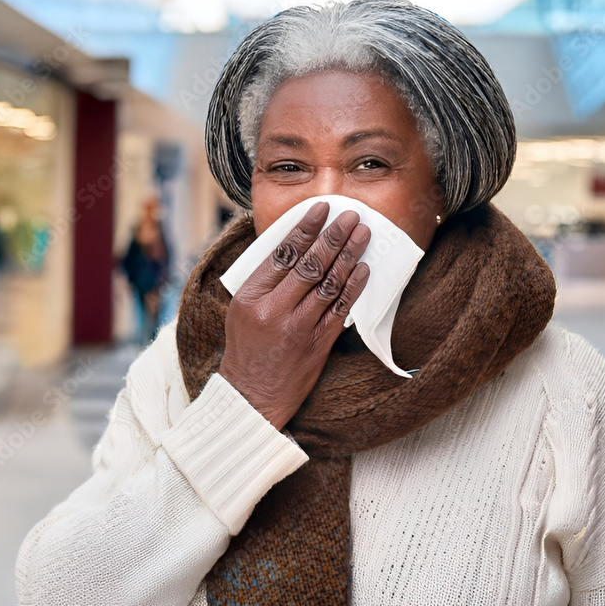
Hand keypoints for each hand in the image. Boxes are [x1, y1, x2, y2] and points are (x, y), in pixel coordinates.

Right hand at [218, 202, 370, 429]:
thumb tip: (293, 247)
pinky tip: (364, 269)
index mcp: (251, 297)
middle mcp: (274, 311)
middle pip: (309, 265)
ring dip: (348, 256)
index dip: (304, 229)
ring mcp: (299, 328)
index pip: (282, 255)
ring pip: (329, 284)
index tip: (320, 210)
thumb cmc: (246, 349)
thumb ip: (264, 281)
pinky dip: (353, 287)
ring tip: (362, 234)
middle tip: (350, 215)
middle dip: (333, 236)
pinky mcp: (318, 344)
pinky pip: (340, 310)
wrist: (252, 395)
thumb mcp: (241, 310)